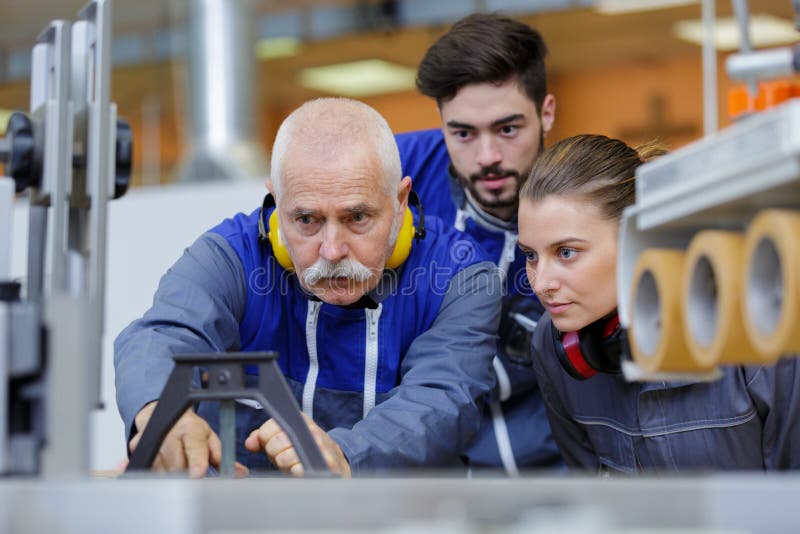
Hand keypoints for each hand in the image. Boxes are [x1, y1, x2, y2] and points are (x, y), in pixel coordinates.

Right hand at [129, 401, 248, 477]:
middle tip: (195, 473)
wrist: (159, 413)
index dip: (197, 461)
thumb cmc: (187, 428)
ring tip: (180, 466)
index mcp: (190, 428)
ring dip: (172, 476)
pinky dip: (159, 475)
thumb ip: (222, 456)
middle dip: (187, 474)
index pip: (194, 446)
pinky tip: (165, 467)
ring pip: (162, 472)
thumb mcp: (208, 437)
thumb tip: (239, 472)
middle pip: (177, 465)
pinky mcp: (137, 450)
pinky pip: (149, 472)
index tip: (199, 473)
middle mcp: (169, 433)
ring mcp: (151, 442)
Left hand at [244, 413, 350, 476]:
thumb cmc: (306, 450)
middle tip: (284, 456)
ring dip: (285, 466)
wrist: (336, 461)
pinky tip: (301, 471)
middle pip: (274, 443)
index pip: (268, 428)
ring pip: (283, 458)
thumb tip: (250, 443)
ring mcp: (317, 447)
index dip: (265, 440)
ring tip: (294, 464)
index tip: (272, 444)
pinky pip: (297, 471)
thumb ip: (265, 438)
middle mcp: (309, 430)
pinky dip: (295, 474)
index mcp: (299, 419)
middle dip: (274, 454)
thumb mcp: (286, 438)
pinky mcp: (323, 463)